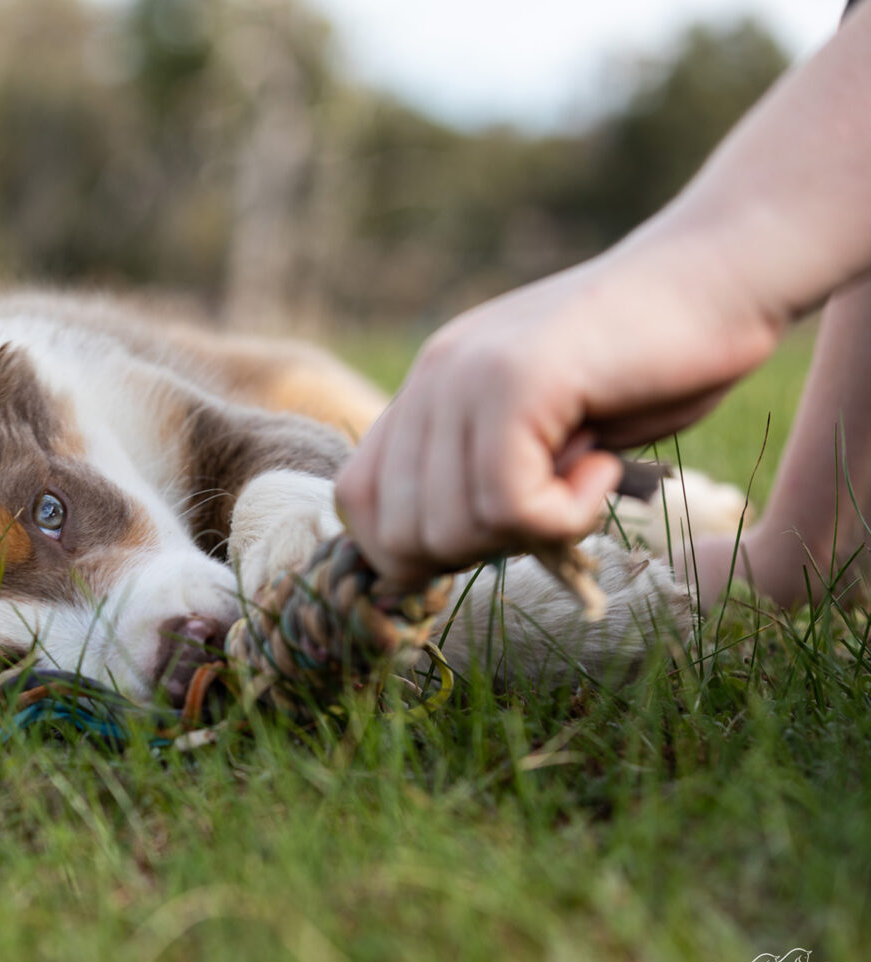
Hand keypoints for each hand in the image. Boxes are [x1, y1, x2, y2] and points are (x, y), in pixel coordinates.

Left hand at [335, 237, 780, 585]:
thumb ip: (476, 478)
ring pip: (451, 529)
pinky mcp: (517, 380)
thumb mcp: (541, 437)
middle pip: (398, 534)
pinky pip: (510, 505)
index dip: (410, 550)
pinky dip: (568, 515)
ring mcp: (466, 374)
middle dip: (477, 552)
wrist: (722, 276)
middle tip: (550, 508)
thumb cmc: (648, 367)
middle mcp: (431, 379)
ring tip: (585, 472)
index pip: (357, 501)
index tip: (492, 537)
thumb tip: (414, 569)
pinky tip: (603, 463)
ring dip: (530, 532)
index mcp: (427, 391)